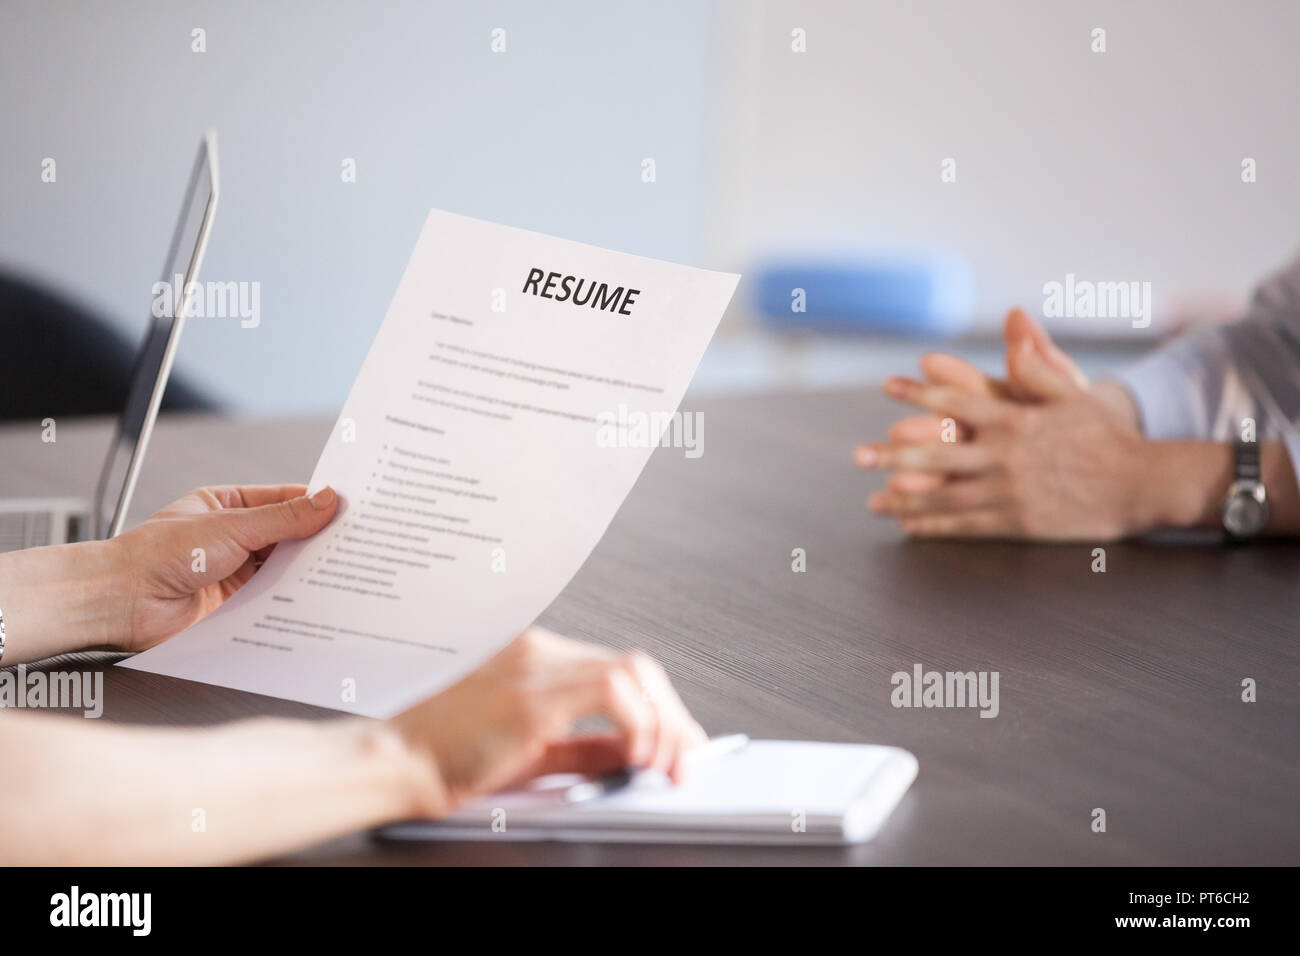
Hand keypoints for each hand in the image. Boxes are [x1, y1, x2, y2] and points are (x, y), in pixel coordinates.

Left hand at [112, 484, 339, 651]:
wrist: (122, 603)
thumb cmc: (156, 555)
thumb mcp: (230, 526)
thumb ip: (283, 517)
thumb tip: (326, 500)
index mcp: (228, 506)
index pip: (283, 500)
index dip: (316, 502)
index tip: (348, 505)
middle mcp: (234, 539)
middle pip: (289, 536)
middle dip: (317, 538)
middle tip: (354, 538)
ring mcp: (236, 573)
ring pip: (285, 569)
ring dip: (307, 570)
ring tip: (341, 568)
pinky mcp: (238, 606)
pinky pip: (276, 600)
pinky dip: (295, 599)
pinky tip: (315, 597)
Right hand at [389, 627, 708, 816]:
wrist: (392, 762)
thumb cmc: (443, 758)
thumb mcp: (530, 753)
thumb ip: (585, 748)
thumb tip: (636, 753)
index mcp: (536, 658)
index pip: (621, 669)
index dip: (661, 707)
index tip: (677, 745)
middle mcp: (539, 652)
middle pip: (637, 666)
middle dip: (674, 716)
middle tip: (685, 760)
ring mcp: (535, 667)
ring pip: (633, 673)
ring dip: (663, 722)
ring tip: (665, 764)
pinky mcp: (531, 694)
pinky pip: (612, 693)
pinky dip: (638, 725)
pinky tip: (634, 756)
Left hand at [857, 318, 1151, 539]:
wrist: (1143, 483)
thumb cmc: (1109, 435)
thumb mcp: (1073, 393)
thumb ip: (1036, 364)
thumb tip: (1015, 319)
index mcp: (1015, 419)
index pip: (956, 401)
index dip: (918, 393)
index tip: (888, 386)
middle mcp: (1004, 454)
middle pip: (937, 454)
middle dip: (892, 455)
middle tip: (858, 456)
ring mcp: (1009, 491)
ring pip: (945, 495)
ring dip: (905, 498)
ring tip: (872, 502)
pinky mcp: (1018, 521)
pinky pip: (966, 525)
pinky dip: (935, 526)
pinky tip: (910, 527)